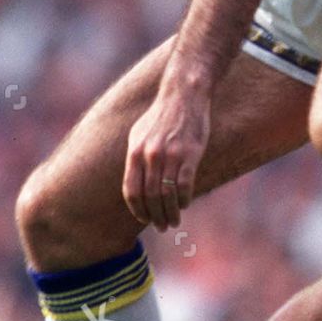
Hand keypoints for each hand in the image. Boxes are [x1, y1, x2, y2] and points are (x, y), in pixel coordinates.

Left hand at [122, 82, 211, 230]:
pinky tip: (185, 204)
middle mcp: (150, 155)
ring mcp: (170, 154)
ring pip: (167, 194)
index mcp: (135, 152)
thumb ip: (135, 158)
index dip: (137, 209)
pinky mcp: (190, 153)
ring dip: (170, 212)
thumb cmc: (162, 115)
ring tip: (174, 221)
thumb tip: (134, 182)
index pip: (132, 191)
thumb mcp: (139, 134)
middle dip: (155, 216)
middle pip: (150, 197)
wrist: (184, 94)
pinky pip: (185, 184)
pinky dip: (184, 199)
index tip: (144, 219)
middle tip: (162, 226)